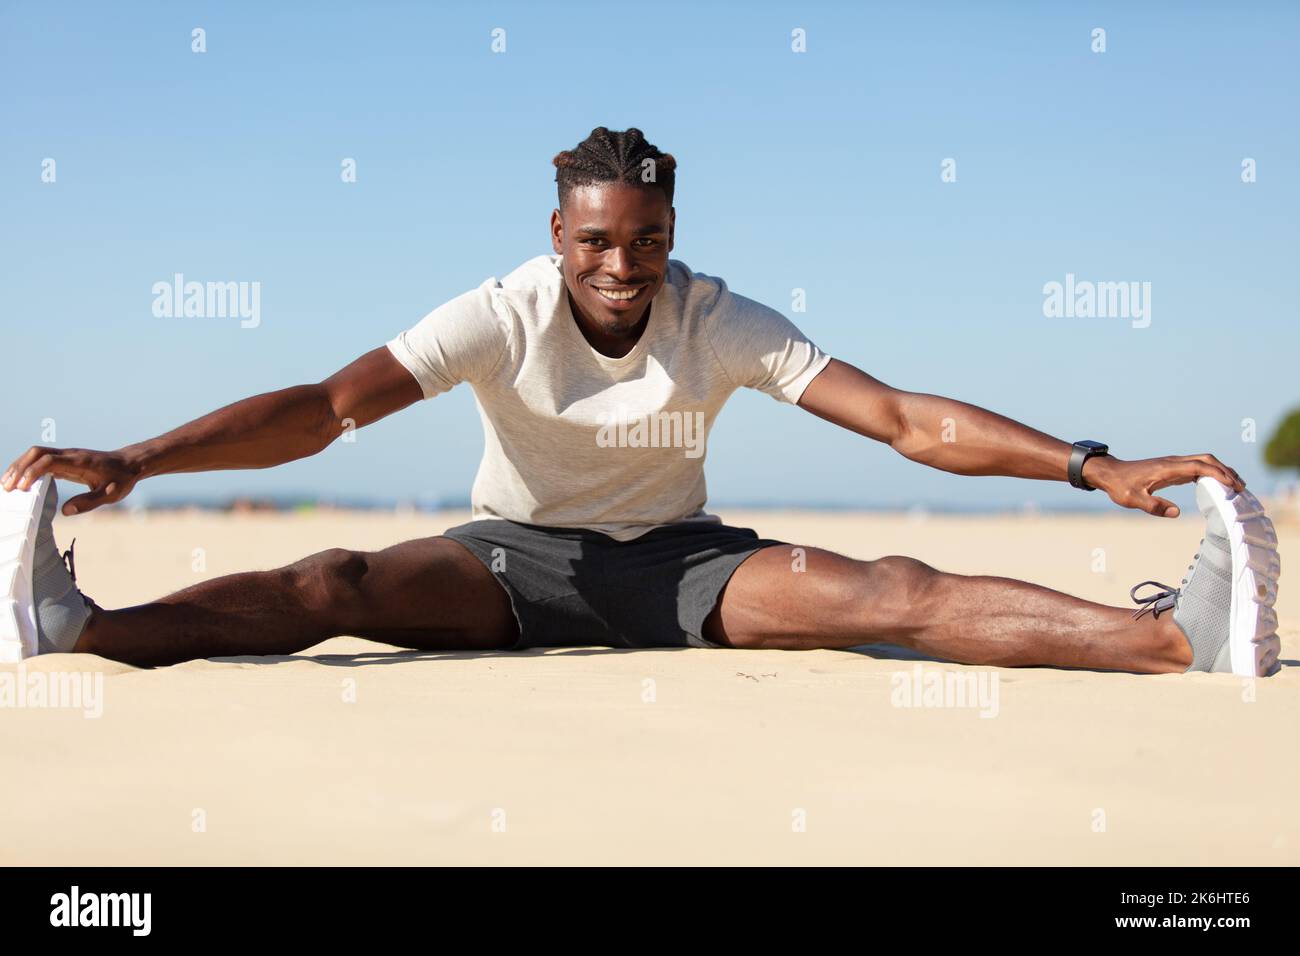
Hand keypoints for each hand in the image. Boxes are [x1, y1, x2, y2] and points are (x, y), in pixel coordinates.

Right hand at [1, 446, 142, 514]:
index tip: (23, 487)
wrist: (130, 464)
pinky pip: (41, 459)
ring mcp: (67, 455)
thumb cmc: (122, 479)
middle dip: (19, 467)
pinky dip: (27, 467)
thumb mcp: (111, 494)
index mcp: (80, 462)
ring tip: (6, 484)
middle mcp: (70, 455)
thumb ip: (89, 502)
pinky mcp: (65, 459)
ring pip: (36, 453)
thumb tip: (65, 511)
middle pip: (36, 452)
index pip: (49, 460)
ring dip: (20, 466)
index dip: (33, 472)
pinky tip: (20, 481)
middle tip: (6, 487)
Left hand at [1084, 453, 1244, 517]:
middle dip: (1225, 470)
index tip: (1232, 484)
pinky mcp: (1171, 468)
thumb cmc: (1120, 487)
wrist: (1110, 474)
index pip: (1199, 466)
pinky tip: (1216, 484)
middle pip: (1206, 460)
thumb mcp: (1133, 500)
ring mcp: (1173, 463)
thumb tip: (1176, 513)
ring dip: (1220, 470)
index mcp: (1167, 468)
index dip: (1217, 474)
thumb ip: (1154, 506)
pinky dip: (1210, 472)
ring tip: (1235, 485)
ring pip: (1203, 461)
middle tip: (1240, 486)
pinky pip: (1196, 467)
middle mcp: (1173, 462)